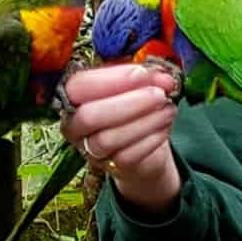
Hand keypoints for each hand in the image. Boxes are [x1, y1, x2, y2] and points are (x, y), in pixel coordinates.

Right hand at [60, 64, 181, 215]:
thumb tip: (163, 79)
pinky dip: (151, 139)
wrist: (144, 142)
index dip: (111, 79)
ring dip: (145, 121)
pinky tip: (165, 128)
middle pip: (90, 116)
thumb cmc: (134, 106)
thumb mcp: (136, 85)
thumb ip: (146, 78)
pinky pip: (127, 156)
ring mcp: (90, 150)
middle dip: (130, 101)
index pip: (78, 86)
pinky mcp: (111, 167)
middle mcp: (75, 126)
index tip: (142, 73)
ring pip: (108, 139)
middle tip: (160, 94)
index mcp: (73, 98)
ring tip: (168, 110)